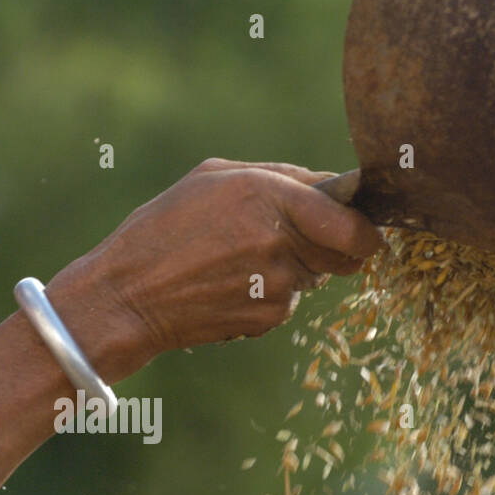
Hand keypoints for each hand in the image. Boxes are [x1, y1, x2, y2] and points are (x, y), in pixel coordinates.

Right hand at [47, 158, 383, 381]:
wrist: (128, 296)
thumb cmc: (164, 228)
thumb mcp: (213, 178)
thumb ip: (281, 177)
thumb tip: (332, 185)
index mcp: (272, 198)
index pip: (354, 227)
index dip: (366, 230)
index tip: (363, 229)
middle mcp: (281, 244)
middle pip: (344, 255)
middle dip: (329, 246)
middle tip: (289, 239)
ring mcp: (278, 287)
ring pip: (314, 277)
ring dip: (293, 269)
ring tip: (239, 260)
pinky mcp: (268, 317)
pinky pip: (288, 301)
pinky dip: (269, 293)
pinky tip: (229, 285)